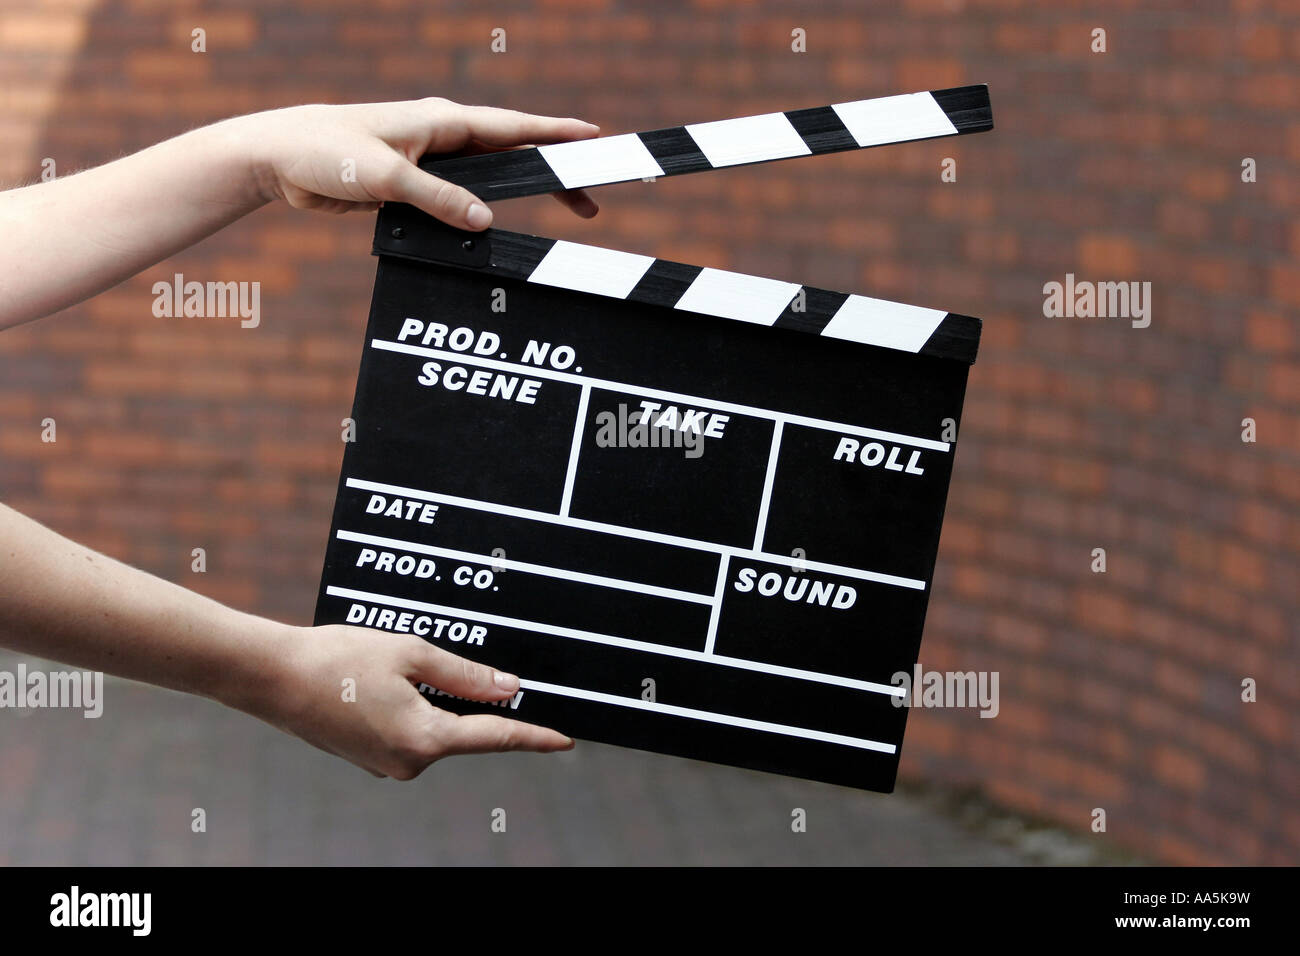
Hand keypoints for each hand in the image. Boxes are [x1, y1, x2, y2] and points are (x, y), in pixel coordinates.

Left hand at [243, 97, 601, 228]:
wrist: (279, 158)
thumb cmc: (327, 150)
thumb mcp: (387, 176)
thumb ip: (438, 199)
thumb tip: (485, 223)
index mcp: (442, 121)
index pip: (513, 128)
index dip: (555, 134)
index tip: (593, 137)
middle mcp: (441, 137)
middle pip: (511, 156)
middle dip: (551, 173)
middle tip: (589, 199)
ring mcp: (428, 161)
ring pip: (486, 181)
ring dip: (518, 195)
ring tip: (559, 209)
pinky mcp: (410, 186)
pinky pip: (456, 202)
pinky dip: (478, 215)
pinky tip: (491, 233)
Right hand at [251, 623, 573, 779]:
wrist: (271, 677)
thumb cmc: (338, 659)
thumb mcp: (411, 653)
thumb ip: (466, 674)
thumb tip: (507, 687)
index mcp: (425, 739)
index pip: (496, 736)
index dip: (534, 735)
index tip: (566, 739)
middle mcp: (409, 762)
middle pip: (462, 727)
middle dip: (463, 694)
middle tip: (429, 660)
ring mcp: (387, 765)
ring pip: (433, 726)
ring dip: (431, 696)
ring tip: (390, 664)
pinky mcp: (369, 757)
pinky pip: (408, 730)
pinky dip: (410, 705)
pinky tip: (381, 679)